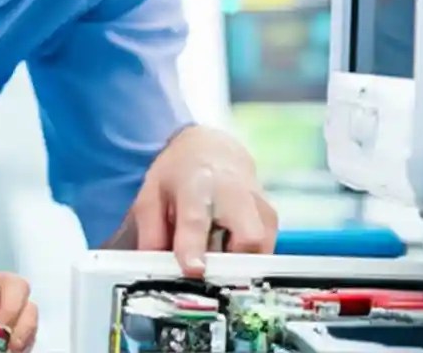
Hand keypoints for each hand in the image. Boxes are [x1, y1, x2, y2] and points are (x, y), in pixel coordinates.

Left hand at [103, 125, 277, 276]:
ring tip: (214, 254)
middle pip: (248, 236)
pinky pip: (264, 250)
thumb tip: (153, 269)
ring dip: (237, 265)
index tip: (193, 270)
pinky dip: (245, 258)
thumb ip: (151, 233)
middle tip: (208, 275)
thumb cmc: (180, 174)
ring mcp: (259, 205)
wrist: (214, 148)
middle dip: (232, 265)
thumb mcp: (152, 194)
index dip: (194, 247)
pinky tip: (227, 247)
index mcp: (196, 185)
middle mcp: (235, 193)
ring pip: (261, 249)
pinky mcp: (272, 218)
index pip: (196, 220)